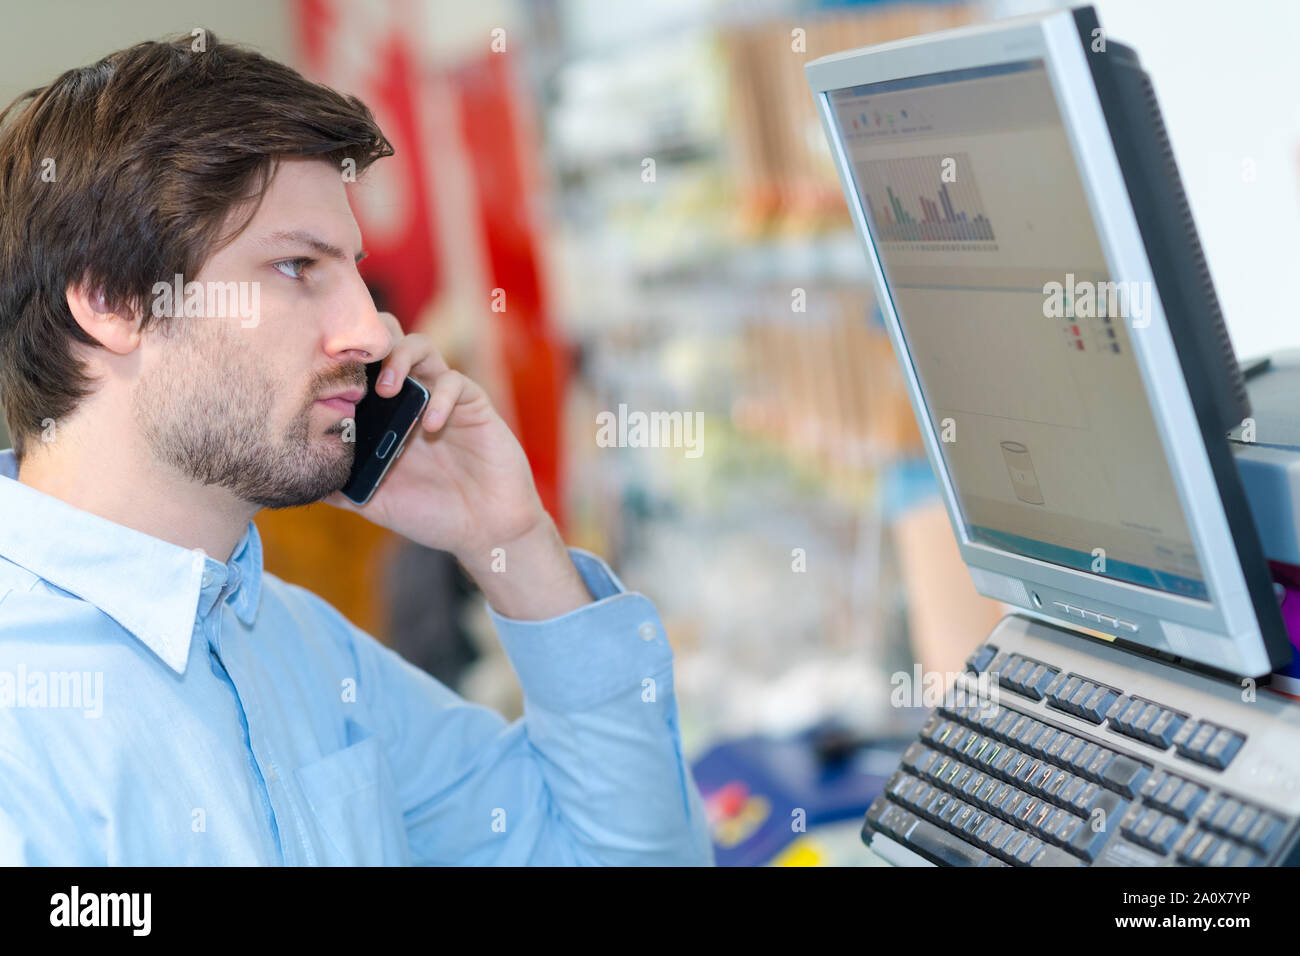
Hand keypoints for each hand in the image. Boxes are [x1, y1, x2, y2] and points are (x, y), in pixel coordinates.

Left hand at [325, 314, 591, 618]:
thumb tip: (295, 477)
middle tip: (352, 367)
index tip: (317, 372)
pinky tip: (431, 426)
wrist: (485, 529)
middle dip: (368, 343)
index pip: (357, 367)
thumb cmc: (432, 513)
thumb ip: (340, 487)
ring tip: (386, 390)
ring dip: (399, 359)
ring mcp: (442, 397)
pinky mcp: (474, 404)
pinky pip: (454, 381)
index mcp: (384, 414)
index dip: (339, 359)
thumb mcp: (375, 502)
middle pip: (386, 340)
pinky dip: (440, 397)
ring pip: (420, 346)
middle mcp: (411, 397)